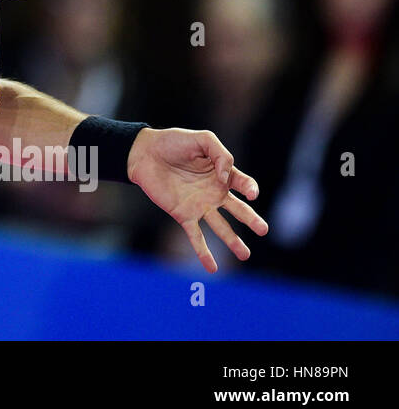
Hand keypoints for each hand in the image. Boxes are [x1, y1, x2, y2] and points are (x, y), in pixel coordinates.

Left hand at [126, 127, 268, 272]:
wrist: (144, 152)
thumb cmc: (173, 142)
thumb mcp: (202, 139)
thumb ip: (221, 155)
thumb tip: (226, 179)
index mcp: (221, 173)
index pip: (243, 183)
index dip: (249, 188)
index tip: (249, 192)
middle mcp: (213, 192)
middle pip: (238, 210)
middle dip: (251, 220)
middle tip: (263, 230)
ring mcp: (199, 205)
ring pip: (221, 227)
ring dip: (233, 241)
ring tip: (245, 255)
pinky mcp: (183, 214)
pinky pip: (196, 236)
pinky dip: (204, 252)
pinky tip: (212, 268)